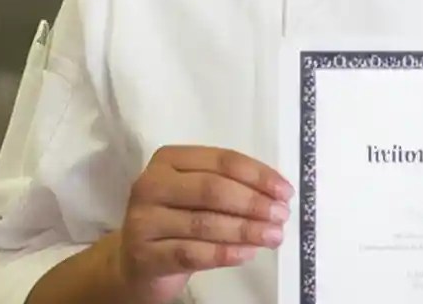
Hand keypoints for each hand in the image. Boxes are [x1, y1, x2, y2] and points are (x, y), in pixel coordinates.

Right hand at [114, 146, 293, 303]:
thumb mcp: (198, 194)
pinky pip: (192, 253)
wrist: (137, 262)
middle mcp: (151, 184)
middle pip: (213, 189)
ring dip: (245, 230)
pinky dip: (224, 253)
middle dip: (253, 203)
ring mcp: (143, 220)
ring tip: (273, 236)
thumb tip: (277, 194)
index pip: (222, 161)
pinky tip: (247, 253)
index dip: (258, 175)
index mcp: (169, 159)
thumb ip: (231, 186)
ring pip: (204, 223)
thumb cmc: (177, 220)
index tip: (285, 192)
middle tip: (281, 215)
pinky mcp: (145, 254)